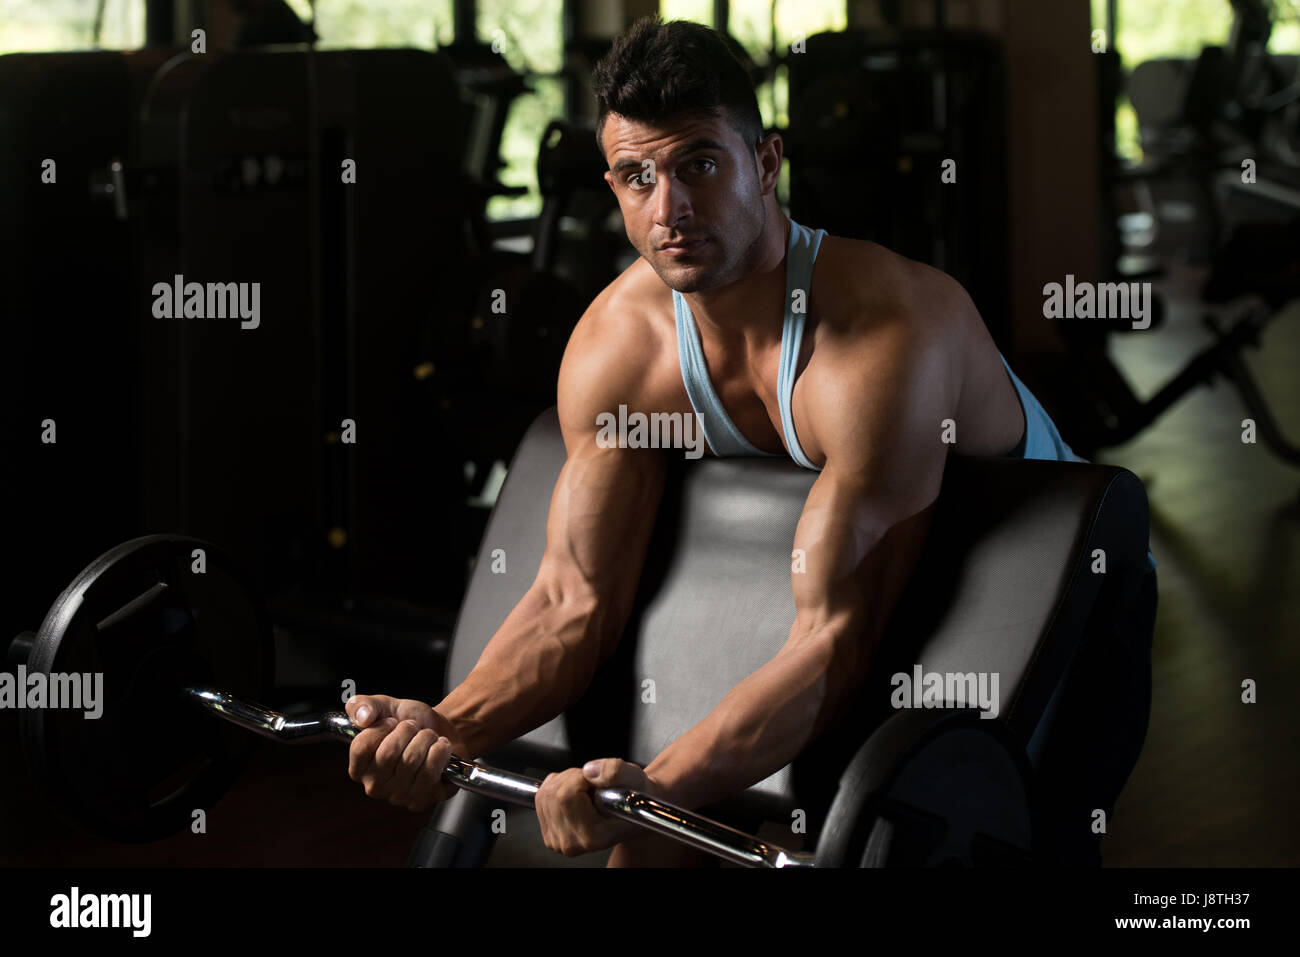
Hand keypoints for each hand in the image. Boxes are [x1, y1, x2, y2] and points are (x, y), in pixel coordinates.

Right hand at [345, 694, 459, 811]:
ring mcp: (398, 797)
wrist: (443, 730)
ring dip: (426, 738)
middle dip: (408, 730)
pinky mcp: (423, 800)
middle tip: (415, 727)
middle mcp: (375, 787)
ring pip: (411, 760)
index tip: (393, 721)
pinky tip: (440, 747)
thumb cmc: (410, 721)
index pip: (360, 748)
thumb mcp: (383, 706)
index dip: (381, 728)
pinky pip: (430, 772)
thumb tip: (362, 717)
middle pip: (388, 753)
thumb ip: (361, 705)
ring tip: (429, 736)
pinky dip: (440, 751)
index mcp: (359, 768)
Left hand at [535, 758, 662, 856]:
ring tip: (586, 791)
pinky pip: (541, 797)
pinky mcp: (548, 835)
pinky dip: (556, 787)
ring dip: (564, 781)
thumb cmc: (634, 796)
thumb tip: (589, 771)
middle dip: (572, 778)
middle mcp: (571, 843)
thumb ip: (614, 771)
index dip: (581, 778)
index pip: (567, 794)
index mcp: (591, 836)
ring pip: (545, 793)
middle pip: (554, 793)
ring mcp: (557, 841)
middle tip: (592, 785)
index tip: (597, 784)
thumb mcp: (633, 777)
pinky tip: (575, 795)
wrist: (632, 811)